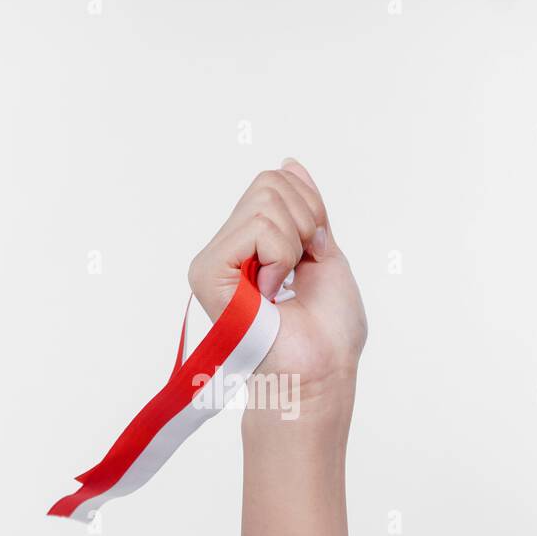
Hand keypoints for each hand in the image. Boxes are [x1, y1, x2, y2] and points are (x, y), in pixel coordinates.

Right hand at [187, 159, 366, 424]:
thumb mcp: (325, 251)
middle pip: (269, 183)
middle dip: (304, 223)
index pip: (276, 180)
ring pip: (265, 203)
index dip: (310, 209)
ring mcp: (213, 261)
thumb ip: (306, 209)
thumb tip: (288, 165)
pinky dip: (280, 256)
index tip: (313, 255)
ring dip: (293, 245)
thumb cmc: (328, 331)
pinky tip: (271, 293)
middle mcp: (226, 249)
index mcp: (250, 243)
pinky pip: (258, 229)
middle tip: (299, 271)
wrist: (321, 370)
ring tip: (284, 287)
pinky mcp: (207, 274)